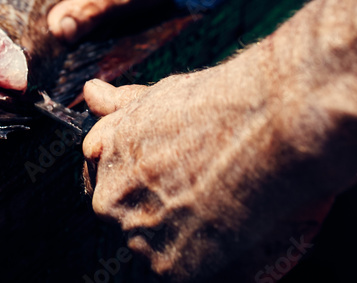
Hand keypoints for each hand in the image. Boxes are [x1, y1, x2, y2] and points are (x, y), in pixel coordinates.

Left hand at [81, 62, 331, 280]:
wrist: (265, 129)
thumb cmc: (216, 106)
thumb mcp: (158, 97)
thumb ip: (119, 107)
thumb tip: (91, 92)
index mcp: (103, 156)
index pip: (102, 178)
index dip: (133, 179)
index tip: (161, 178)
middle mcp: (110, 199)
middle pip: (122, 215)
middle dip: (149, 208)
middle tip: (192, 193)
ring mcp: (137, 235)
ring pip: (146, 246)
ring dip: (171, 236)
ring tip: (209, 209)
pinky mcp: (168, 266)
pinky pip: (174, 270)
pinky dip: (195, 260)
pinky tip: (217, 233)